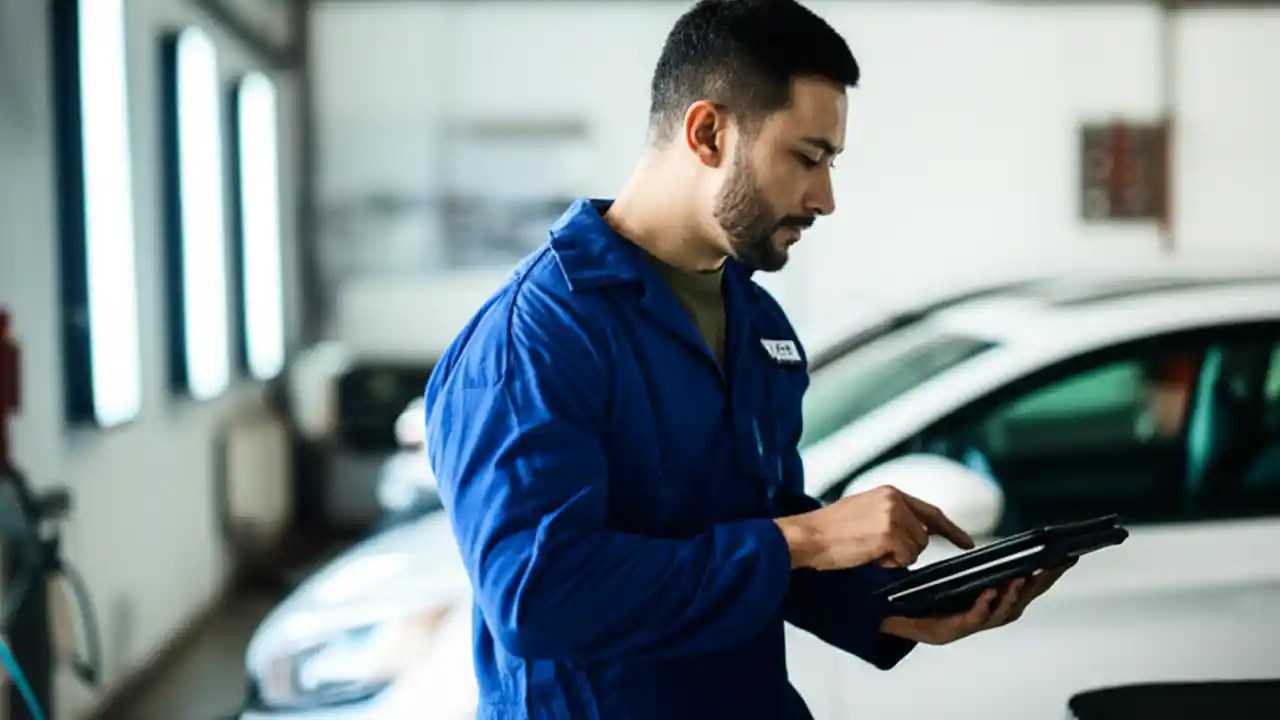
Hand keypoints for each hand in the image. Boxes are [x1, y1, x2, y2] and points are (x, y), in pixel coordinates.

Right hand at [774, 485, 973, 570]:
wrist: (807, 536)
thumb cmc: (828, 530)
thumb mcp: (863, 511)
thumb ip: (891, 516)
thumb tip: (915, 533)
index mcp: (889, 492)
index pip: (930, 512)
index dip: (950, 529)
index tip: (966, 543)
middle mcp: (895, 500)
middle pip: (923, 536)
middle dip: (905, 550)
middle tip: (875, 551)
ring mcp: (893, 516)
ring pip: (915, 550)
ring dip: (895, 558)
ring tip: (867, 551)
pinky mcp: (889, 533)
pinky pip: (904, 559)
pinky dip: (889, 564)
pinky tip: (867, 556)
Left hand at [880, 560, 1075, 644]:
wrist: (885, 611)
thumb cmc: (919, 591)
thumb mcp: (950, 571)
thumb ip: (972, 559)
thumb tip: (995, 537)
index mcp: (987, 600)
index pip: (1024, 586)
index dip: (1047, 574)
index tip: (1067, 557)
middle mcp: (982, 614)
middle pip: (1021, 601)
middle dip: (1041, 584)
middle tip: (1056, 565)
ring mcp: (965, 625)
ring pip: (1000, 613)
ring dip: (1013, 596)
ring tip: (1023, 578)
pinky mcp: (946, 631)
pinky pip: (970, 619)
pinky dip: (982, 607)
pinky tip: (988, 593)